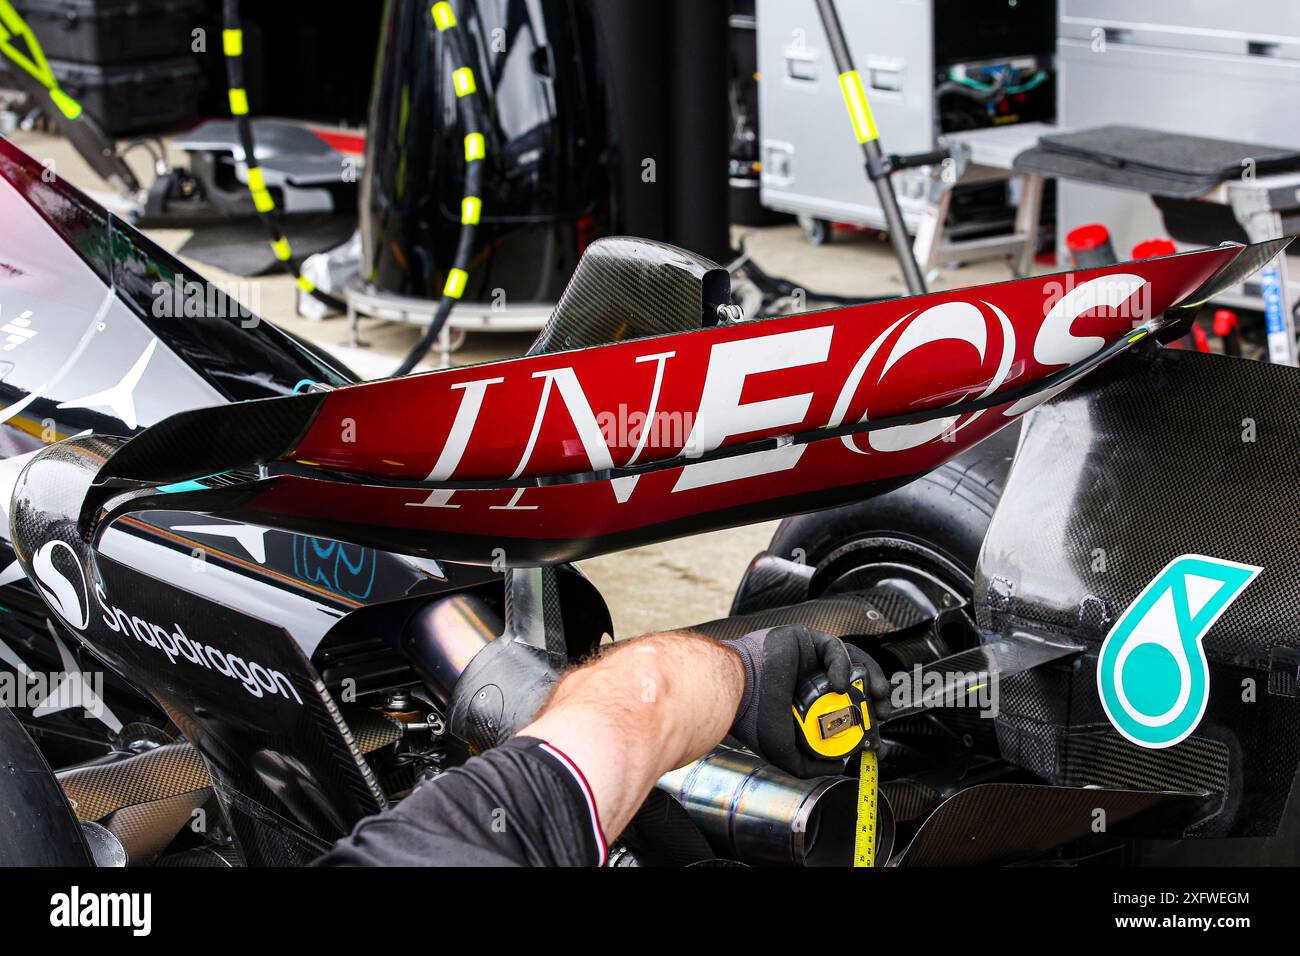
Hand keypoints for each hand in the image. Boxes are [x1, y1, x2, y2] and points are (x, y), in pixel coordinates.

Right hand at [721, 625, 888, 778]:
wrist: (736, 691)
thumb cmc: (752, 719)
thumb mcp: (785, 753)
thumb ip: (812, 762)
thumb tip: (840, 765)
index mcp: (803, 703)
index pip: (843, 709)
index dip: (864, 721)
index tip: (876, 740)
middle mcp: (807, 679)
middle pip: (854, 683)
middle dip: (874, 699)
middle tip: (884, 713)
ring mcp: (806, 658)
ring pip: (850, 662)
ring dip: (871, 677)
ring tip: (877, 696)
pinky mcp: (804, 638)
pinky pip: (834, 648)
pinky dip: (845, 664)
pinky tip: (843, 683)